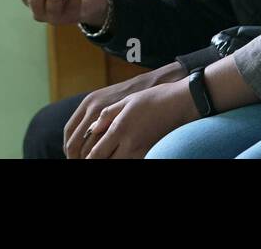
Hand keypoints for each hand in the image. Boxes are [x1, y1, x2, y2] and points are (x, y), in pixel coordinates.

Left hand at [63, 61, 186, 157]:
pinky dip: (123, 159)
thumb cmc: (153, 98)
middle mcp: (128, 142)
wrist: (180, 103)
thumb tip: (92, 129)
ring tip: (105, 155)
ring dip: (110, 160)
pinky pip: (132, 161)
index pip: (96, 153)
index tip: (81, 158)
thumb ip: (107, 116)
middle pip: (106, 162)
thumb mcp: (126, 102)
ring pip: (118, 163)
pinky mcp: (149, 151)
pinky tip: (119, 154)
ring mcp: (140, 149)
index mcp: (119, 128)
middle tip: (89, 158)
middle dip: (96, 161)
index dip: (87, 159)